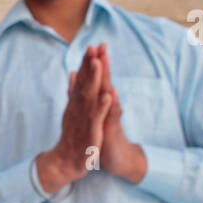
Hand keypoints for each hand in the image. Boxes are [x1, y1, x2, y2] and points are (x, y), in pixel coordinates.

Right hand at [36, 44, 111, 192]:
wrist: (64, 161)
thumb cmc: (72, 136)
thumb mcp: (71, 111)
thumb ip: (72, 91)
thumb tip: (72, 73)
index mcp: (76, 103)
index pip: (81, 79)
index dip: (87, 62)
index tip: (93, 45)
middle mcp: (78, 108)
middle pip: (84, 83)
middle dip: (89, 64)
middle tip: (94, 46)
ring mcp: (84, 119)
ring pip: (89, 97)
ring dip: (93, 80)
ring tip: (98, 63)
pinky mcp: (90, 132)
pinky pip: (97, 118)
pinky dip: (101, 107)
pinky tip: (107, 96)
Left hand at [95, 44, 146, 182]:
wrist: (116, 158)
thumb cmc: (103, 135)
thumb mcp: (95, 115)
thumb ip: (91, 99)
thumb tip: (86, 85)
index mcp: (101, 103)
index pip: (97, 80)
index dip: (94, 63)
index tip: (92, 45)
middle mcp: (108, 107)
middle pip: (105, 81)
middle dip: (103, 64)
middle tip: (102, 46)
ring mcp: (111, 117)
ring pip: (110, 95)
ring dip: (107, 79)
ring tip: (105, 63)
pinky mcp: (112, 129)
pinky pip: (112, 116)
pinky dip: (112, 106)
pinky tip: (111, 95)